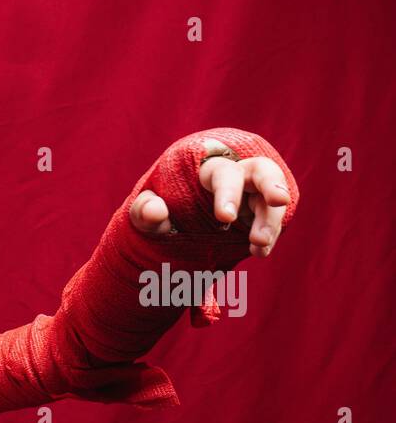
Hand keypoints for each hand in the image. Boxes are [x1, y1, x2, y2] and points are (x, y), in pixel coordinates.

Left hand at [129, 137, 292, 258]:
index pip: (223, 173)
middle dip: (272, 185)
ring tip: (260, 247)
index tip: (225, 219)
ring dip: (271, 221)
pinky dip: (269, 236)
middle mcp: (236, 175)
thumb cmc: (158, 209)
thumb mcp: (144, 212)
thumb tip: (156, 211)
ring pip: (271, 200)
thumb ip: (145, 210)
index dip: (227, 193)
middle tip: (278, 202)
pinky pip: (272, 220)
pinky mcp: (259, 214)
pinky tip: (259, 252)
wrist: (172, 227)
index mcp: (206, 170)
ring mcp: (251, 195)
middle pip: (262, 171)